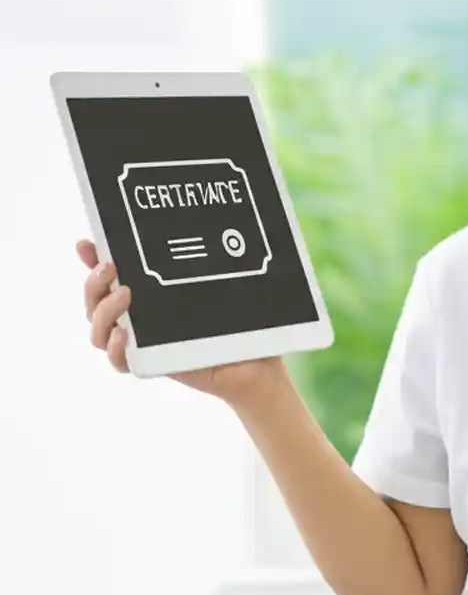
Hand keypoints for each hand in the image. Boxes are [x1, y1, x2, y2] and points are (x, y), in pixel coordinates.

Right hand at [77, 238, 287, 404]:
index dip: (92, 259)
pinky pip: (120, 361)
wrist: (253, 361)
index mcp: (147, 294)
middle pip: (94, 302)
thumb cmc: (234, 319)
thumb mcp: (214, 283)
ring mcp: (142, 341)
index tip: (86, 244)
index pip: (109, 276)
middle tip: (112, 269)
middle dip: (94, 284)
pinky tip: (125, 335)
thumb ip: (195, 265)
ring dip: (102, 312)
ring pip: (99, 330)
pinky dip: (116, 349)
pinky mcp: (151, 364)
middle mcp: (138, 316)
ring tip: (124, 297)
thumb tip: (185, 230)